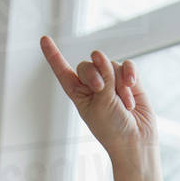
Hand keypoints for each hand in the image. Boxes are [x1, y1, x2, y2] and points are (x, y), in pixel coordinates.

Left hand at [40, 34, 157, 160]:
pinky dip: (130, 74)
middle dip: (97, 74)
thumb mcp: (101, 103)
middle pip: (90, 64)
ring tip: (124, 105)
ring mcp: (111, 82)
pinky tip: (132, 85)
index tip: (44, 39)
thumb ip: (101, 77)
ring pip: (111, 65)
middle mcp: (93, 86)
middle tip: (102, 89)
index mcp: (78, 93)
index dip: (54, 55)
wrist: (135, 141)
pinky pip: (128, 66)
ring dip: (118, 84)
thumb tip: (100, 54)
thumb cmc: (112, 129)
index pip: (63, 71)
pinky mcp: (129, 81)